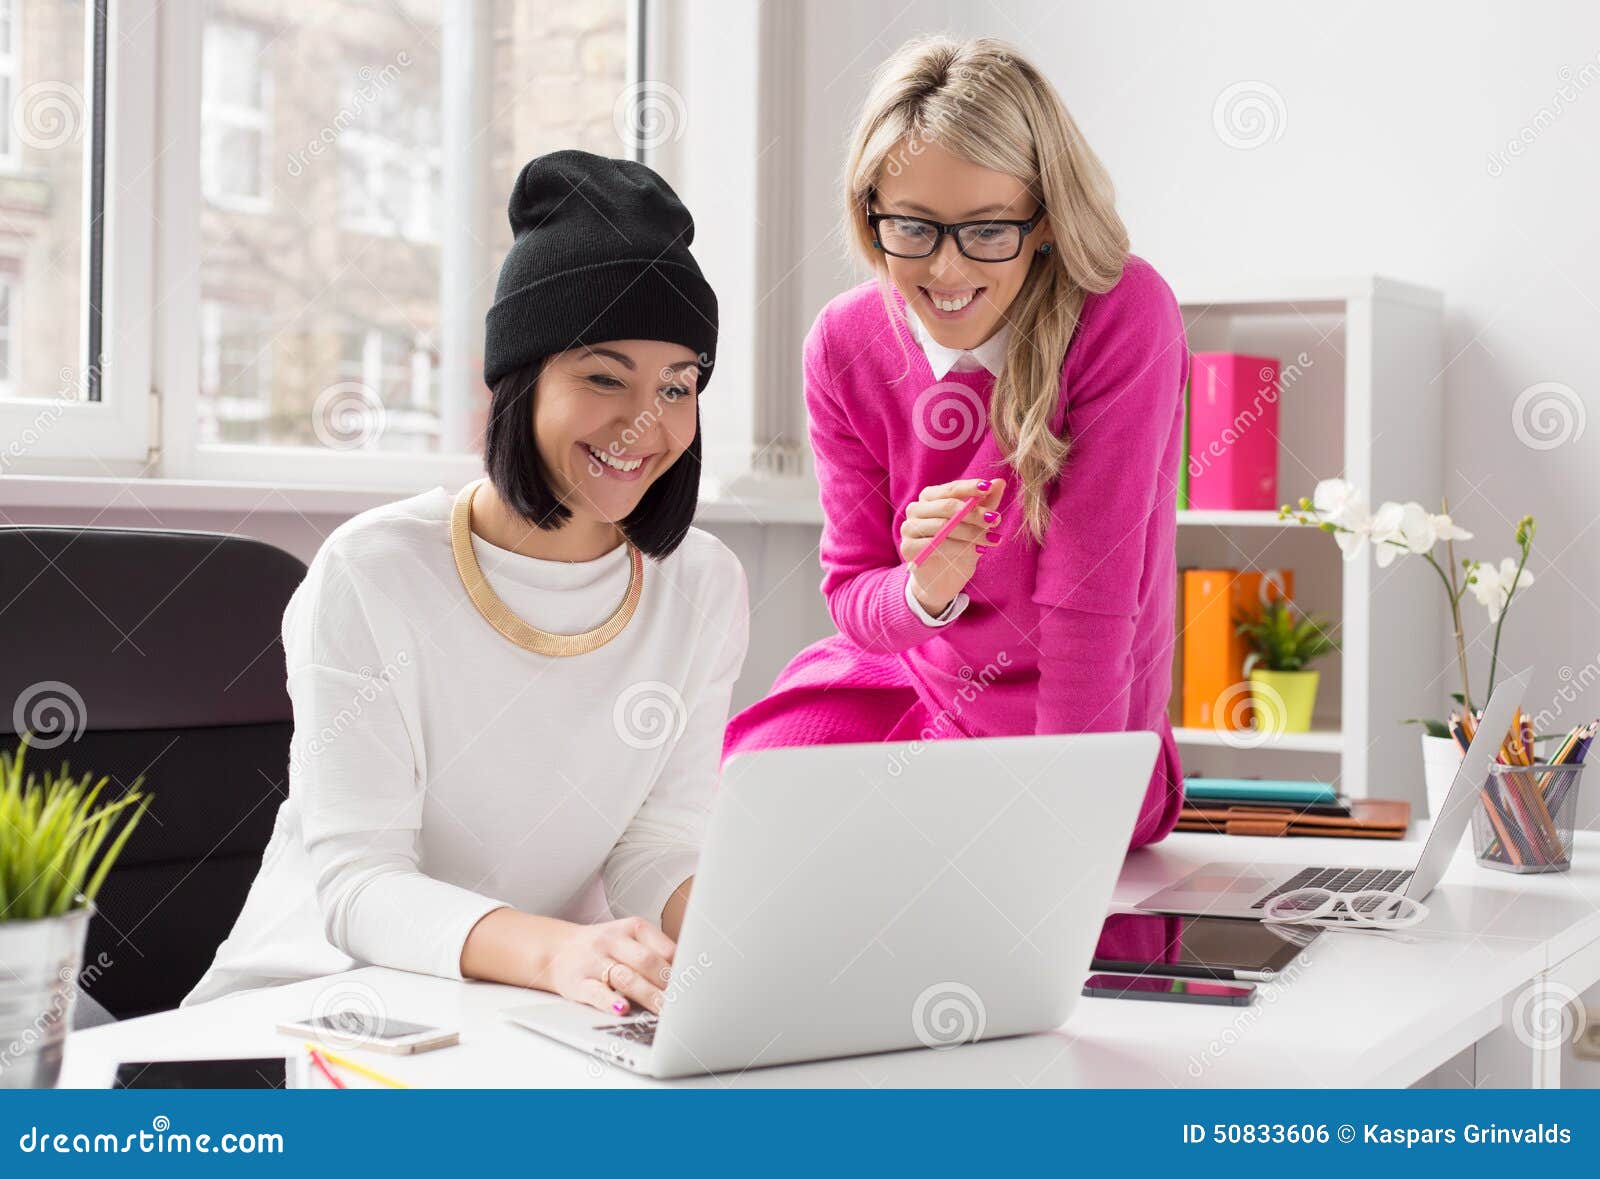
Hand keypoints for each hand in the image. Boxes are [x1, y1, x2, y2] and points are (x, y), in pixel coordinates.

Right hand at [541, 916, 676, 1016]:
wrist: (555, 949)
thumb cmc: (602, 948)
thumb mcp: (629, 938)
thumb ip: (655, 952)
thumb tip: (688, 975)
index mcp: (631, 927)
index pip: (664, 947)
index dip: (682, 969)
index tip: (695, 986)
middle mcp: (612, 940)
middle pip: (647, 962)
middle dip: (668, 985)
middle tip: (686, 1005)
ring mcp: (593, 961)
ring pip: (625, 977)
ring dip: (648, 996)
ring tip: (664, 1012)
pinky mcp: (577, 982)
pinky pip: (595, 992)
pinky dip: (609, 1001)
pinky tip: (622, 1009)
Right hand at [899, 478, 1005, 615]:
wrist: (944, 579)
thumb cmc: (959, 547)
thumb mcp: (976, 525)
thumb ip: (985, 503)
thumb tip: (999, 482)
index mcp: (929, 498)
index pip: (951, 489)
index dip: (970, 488)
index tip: (989, 488)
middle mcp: (915, 509)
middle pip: (947, 506)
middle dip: (974, 513)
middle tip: (995, 520)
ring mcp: (909, 528)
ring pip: (944, 526)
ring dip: (971, 533)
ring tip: (991, 540)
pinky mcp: (908, 547)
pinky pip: (937, 545)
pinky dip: (959, 547)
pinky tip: (975, 551)